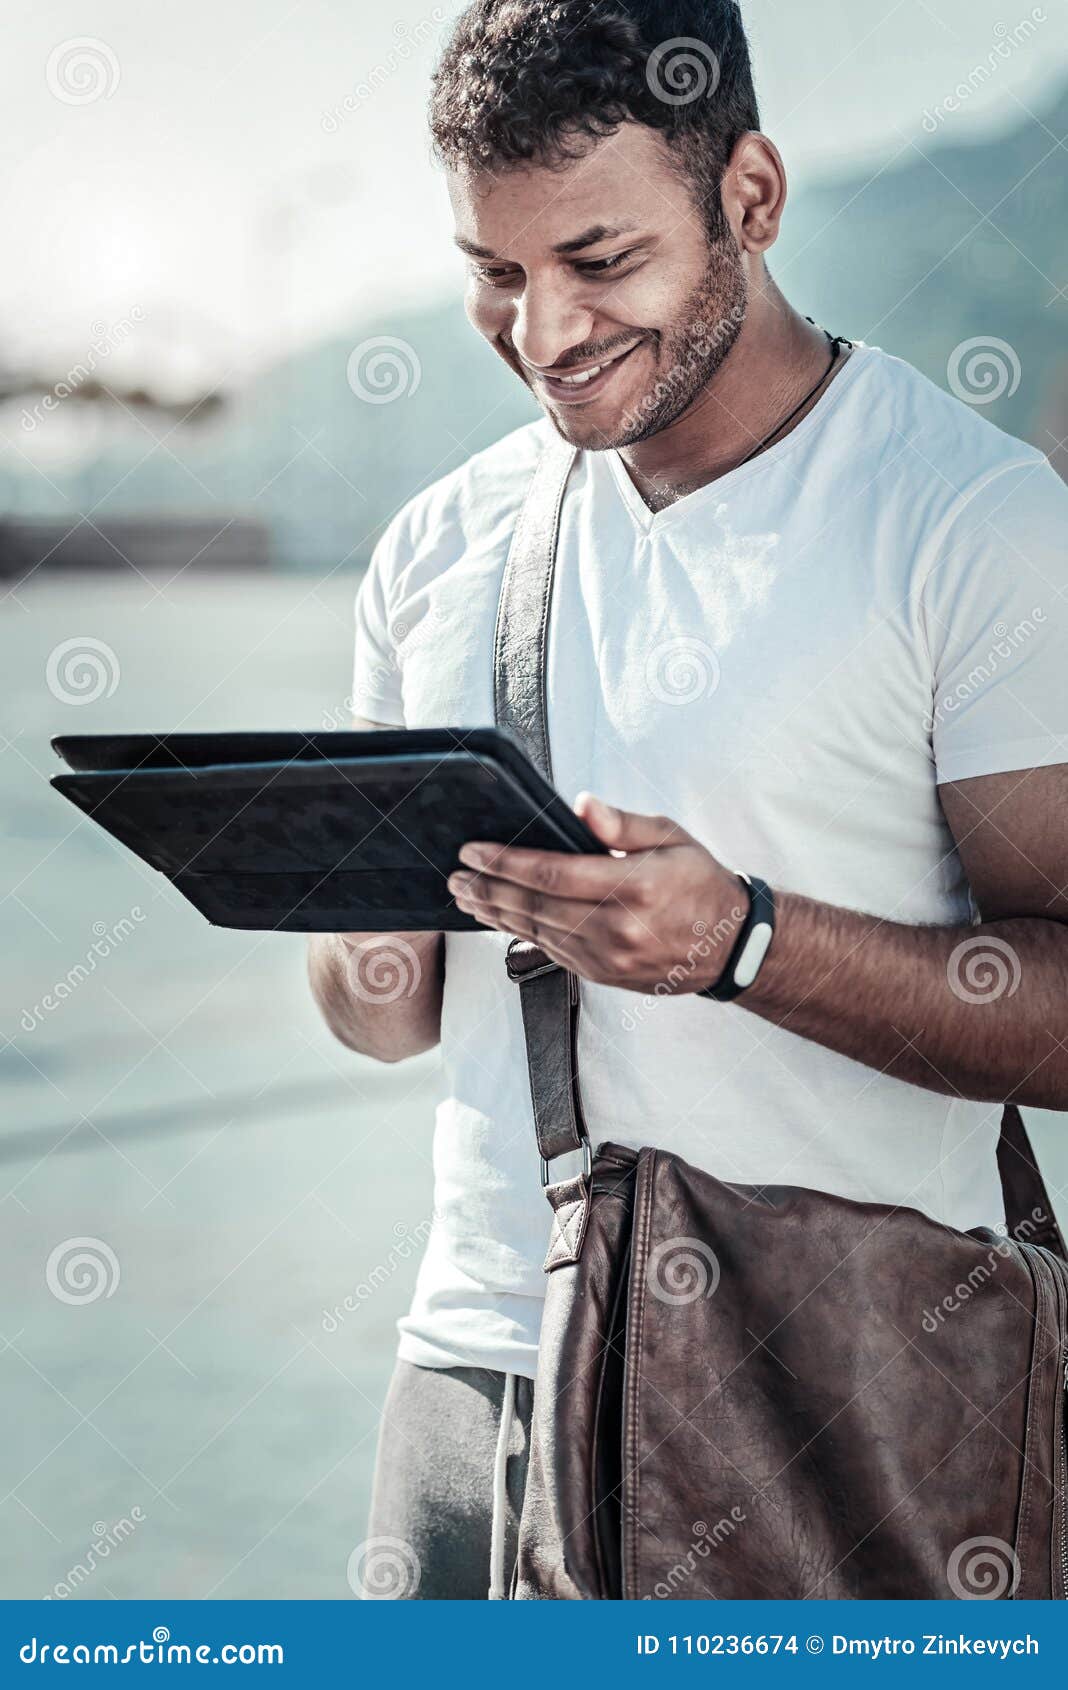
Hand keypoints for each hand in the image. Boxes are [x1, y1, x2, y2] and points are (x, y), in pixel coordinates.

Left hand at [448, 794, 750, 995]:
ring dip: (493, 912)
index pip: (551, 873)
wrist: (729, 947)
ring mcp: (606, 957)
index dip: (505, 861)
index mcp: (633, 888)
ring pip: (534, 932)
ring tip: (464, 895)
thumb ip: (622, 824)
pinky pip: (549, 950)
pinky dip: (517, 932)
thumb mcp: (672, 838)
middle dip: (486, 888)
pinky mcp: (601, 974)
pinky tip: (498, 918)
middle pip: (532, 906)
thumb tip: (580, 805)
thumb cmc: (701, 883)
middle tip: (455, 875)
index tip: (473, 850)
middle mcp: (616, 928)